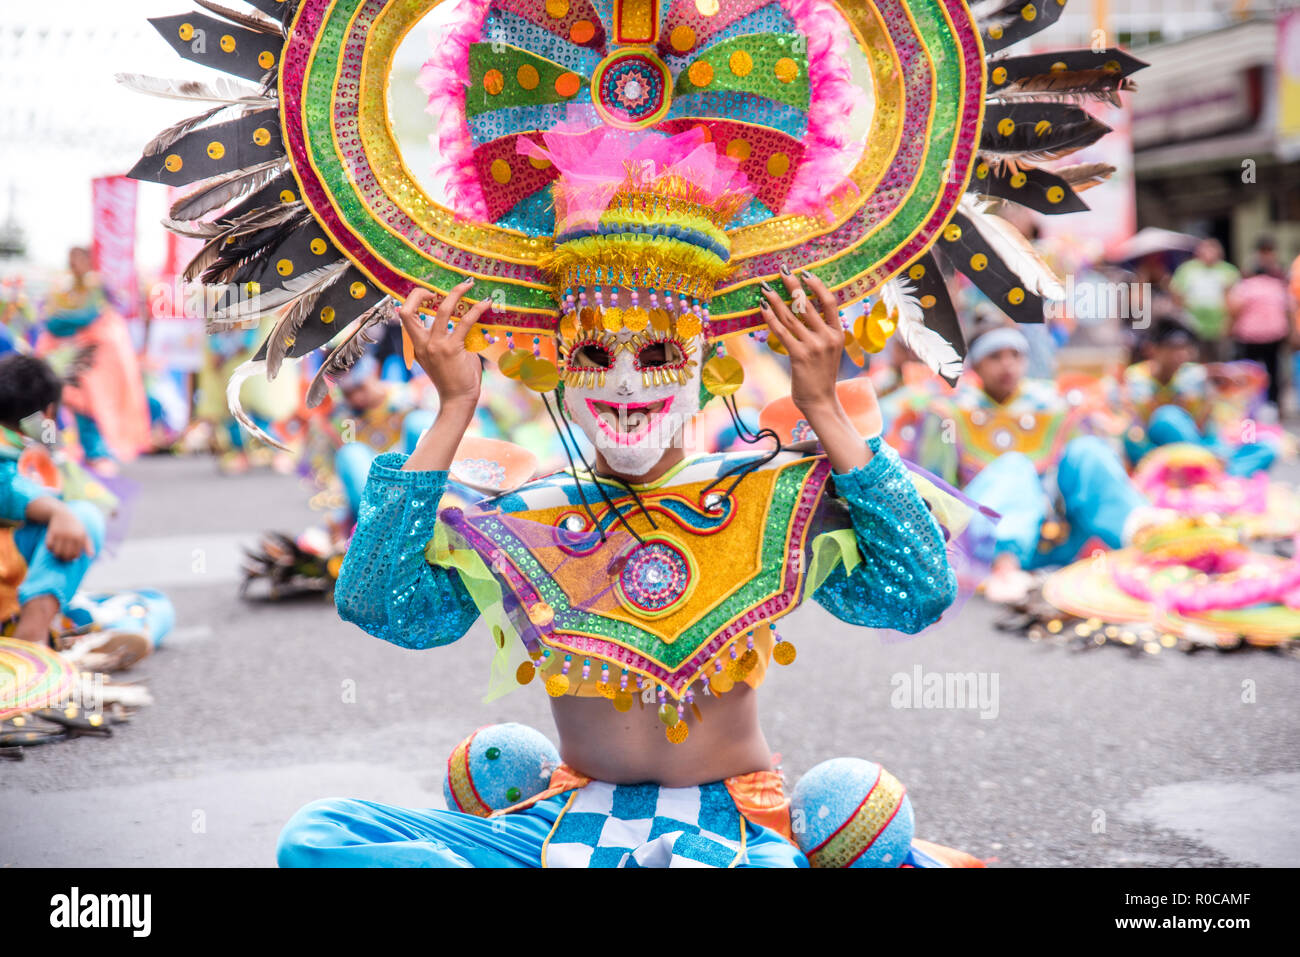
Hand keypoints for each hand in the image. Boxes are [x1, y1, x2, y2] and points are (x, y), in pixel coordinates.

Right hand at [46, 505, 93, 561]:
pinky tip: (52, 547)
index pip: (75, 554)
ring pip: (57, 552)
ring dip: (56, 555)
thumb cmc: (75, 526)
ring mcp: (61, 534)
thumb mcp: (84, 533)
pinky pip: (49, 546)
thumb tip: (91, 556)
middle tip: (63, 557)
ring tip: (58, 553)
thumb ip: (88, 545)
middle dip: (64, 559)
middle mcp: (71, 536)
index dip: (72, 558)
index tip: (71, 558)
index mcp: (80, 537)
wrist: (62, 514)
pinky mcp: (52, 533)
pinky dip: (50, 549)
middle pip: (66, 554)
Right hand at [398, 279, 489, 412]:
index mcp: (417, 345)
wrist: (458, 400)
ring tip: (468, 284)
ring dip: (455, 294)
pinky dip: (476, 310)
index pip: (405, 316)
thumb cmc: (455, 379)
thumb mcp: (443, 357)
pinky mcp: (451, 349)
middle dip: (419, 293)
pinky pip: (464, 322)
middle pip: (408, 310)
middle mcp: (422, 344)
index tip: (430, 294)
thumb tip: (461, 319)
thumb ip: (447, 338)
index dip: (414, 300)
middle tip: (437, 288)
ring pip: (441, 311)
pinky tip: (485, 304)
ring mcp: (435, 346)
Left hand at [759, 266, 871, 473]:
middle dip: (793, 285)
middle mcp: (828, 337)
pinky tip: (763, 308)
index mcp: (838, 333)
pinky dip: (771, 318)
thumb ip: (821, 332)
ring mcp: (814, 347)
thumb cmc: (821, 375)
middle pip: (807, 304)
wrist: (820, 401)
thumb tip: (801, 310)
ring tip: (765, 287)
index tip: (805, 273)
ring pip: (792, 316)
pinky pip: (782, 332)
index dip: (817, 286)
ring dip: (777, 299)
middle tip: (782, 270)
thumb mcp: (829, 351)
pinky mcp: (799, 356)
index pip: (830, 302)